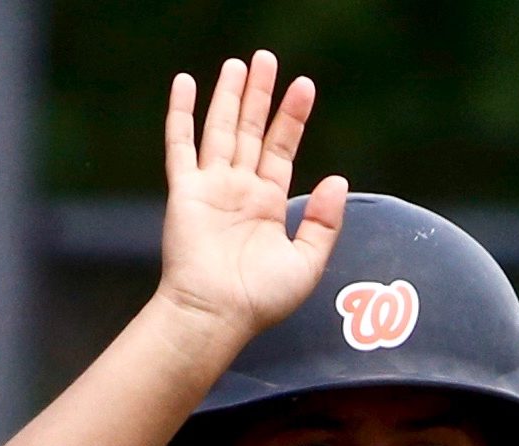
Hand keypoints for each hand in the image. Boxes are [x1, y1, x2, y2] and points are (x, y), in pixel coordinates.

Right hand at [157, 52, 346, 337]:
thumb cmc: (261, 299)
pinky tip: (185, 85)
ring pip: (221, 130)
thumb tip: (337, 180)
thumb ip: (324, 221)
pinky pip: (181, 145)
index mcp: (269, 204)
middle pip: (252, 130)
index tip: (304, 85)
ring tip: (239, 64)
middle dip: (260, 95)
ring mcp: (211, 188)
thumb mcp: (308, 261)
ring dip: (229, 96)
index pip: (282, 149)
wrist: (219, 315)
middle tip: (267, 58)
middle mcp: (240, 190)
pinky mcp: (185, 192)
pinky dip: (182, 114)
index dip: (293, 118)